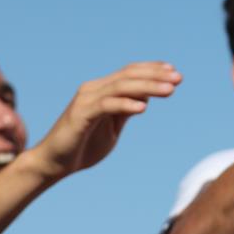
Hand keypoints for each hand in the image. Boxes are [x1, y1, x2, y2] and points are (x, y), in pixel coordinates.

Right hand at [21, 62, 180, 182]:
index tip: (174, 72)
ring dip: (148, 86)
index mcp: (102, 90)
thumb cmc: (84, 145)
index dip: (152, 69)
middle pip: (128, 75)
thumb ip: (126, 111)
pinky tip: (143, 108)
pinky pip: (106, 105)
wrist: (55, 163)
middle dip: (156, 75)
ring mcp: (86, 100)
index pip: (129, 72)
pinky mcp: (80, 114)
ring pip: (121, 86)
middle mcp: (93, 89)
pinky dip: (126, 104)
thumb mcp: (112, 126)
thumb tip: (145, 97)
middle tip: (178, 78)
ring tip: (169, 90)